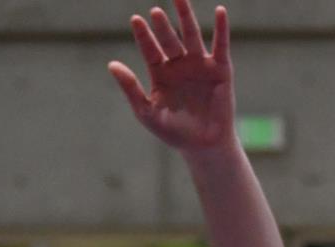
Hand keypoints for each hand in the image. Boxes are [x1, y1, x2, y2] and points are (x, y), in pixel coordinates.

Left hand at [109, 1, 234, 154]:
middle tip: (155, 11)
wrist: (203, 146)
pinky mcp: (221, 69)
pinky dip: (221, 28)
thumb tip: (112, 64)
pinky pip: (221, 45)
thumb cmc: (174, 132)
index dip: (143, 35)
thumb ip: (131, 89)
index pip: (150, 49)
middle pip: (169, 39)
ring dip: (185, 16)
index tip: (136, 20)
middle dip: (162, 25)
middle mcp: (179, 64)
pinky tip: (219, 11)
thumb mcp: (147, 112)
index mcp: (161, 73)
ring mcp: (200, 64)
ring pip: (191, 35)